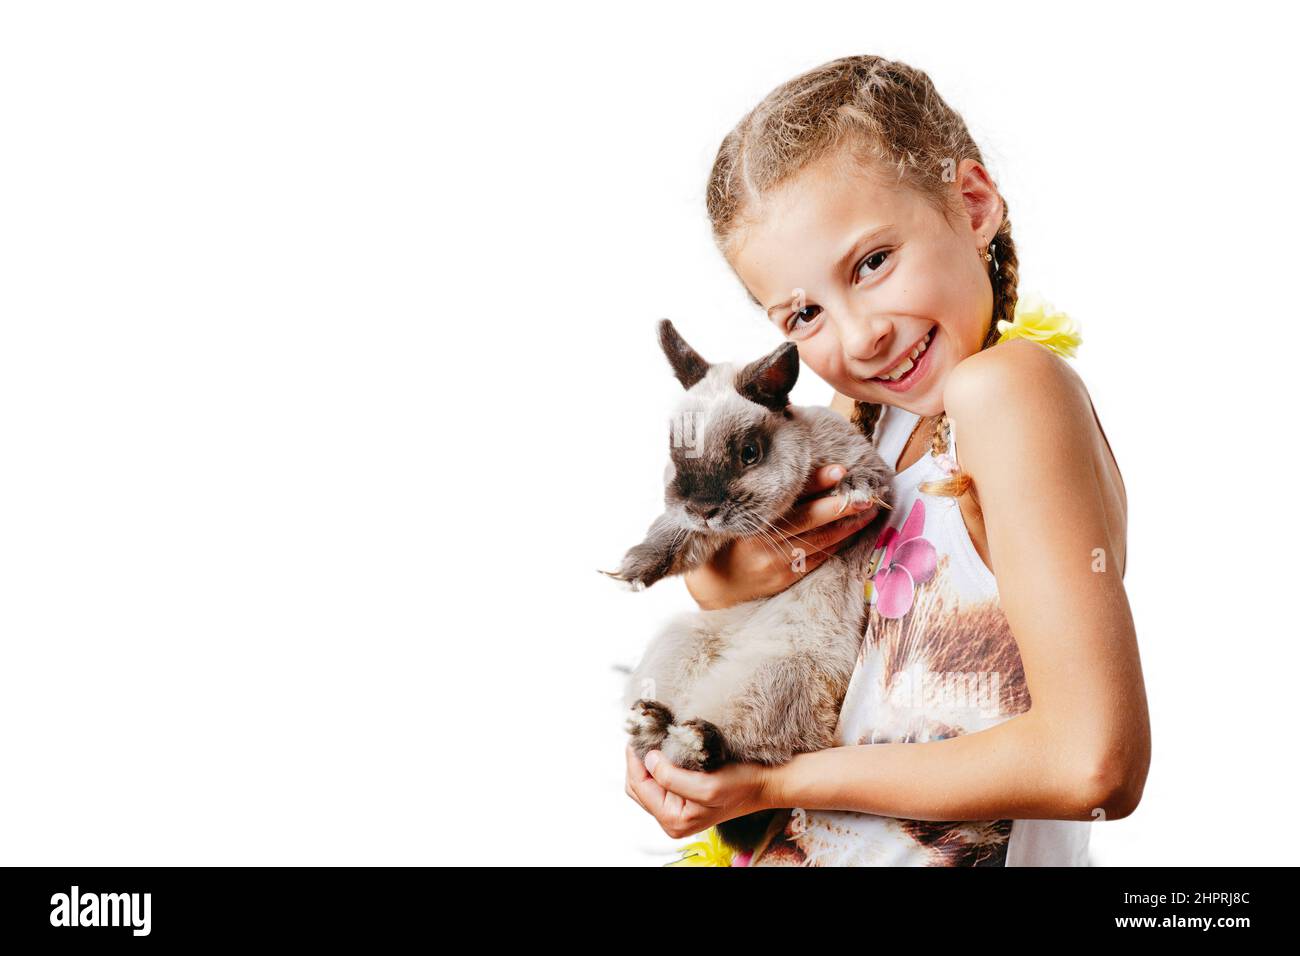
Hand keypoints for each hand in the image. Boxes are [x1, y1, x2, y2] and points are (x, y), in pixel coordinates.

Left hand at [624, 743, 772, 840]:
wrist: (766, 783)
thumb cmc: (741, 785)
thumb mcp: (707, 785)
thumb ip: (672, 777)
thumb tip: (648, 759)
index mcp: (673, 820)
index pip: (638, 786)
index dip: (634, 759)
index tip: (638, 733)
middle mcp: (671, 819)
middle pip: (637, 786)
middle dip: (637, 760)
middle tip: (644, 734)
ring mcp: (677, 809)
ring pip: (646, 782)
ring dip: (647, 761)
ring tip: (653, 739)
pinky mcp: (683, 798)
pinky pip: (660, 780)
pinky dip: (658, 763)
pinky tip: (664, 748)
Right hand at [683, 464, 880, 610]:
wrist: (715, 588)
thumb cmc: (727, 544)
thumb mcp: (738, 519)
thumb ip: (763, 502)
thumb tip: (794, 473)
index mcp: (752, 522)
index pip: (790, 498)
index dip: (815, 483)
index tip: (839, 470)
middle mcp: (766, 543)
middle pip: (811, 520)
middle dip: (841, 504)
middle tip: (866, 493)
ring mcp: (778, 563)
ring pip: (821, 540)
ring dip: (848, 525)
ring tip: (869, 510)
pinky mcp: (787, 577)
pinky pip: (819, 558)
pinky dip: (837, 543)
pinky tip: (851, 531)